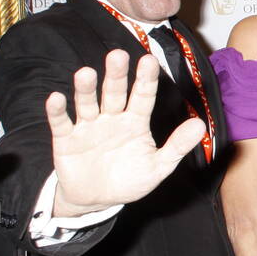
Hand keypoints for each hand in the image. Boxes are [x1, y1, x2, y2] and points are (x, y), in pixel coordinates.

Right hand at [48, 50, 204, 216]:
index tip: (149, 61)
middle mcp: (111, 118)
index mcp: (135, 121)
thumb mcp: (157, 167)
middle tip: (118, 55)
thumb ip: (177, 146)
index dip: (146, 80)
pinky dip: (57, 111)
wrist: (96, 200)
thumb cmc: (129, 180)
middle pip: (114, 93)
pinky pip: (61, 123)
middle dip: (116, 75)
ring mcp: (88, 126)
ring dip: (86, 89)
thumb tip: (200, 125)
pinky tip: (56, 98)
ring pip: (87, 103)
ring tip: (85, 73)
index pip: (142, 96)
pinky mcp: (66, 139)